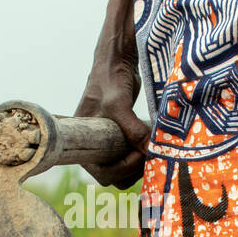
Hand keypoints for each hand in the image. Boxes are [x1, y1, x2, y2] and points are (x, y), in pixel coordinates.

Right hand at [75, 51, 149, 188]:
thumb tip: (151, 152)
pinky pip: (131, 155)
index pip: (103, 173)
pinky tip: (152, 144)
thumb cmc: (109, 81)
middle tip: (148, 154)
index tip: (137, 153)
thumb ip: (134, 130)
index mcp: (84, 143)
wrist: (116, 61)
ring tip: (151, 148)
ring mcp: (108, 142)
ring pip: (125, 168)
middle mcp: (94, 146)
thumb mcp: (119, 105)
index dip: (122, 169)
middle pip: (115, 175)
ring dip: (140, 164)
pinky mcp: (121, 136)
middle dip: (133, 170)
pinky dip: (143, 154)